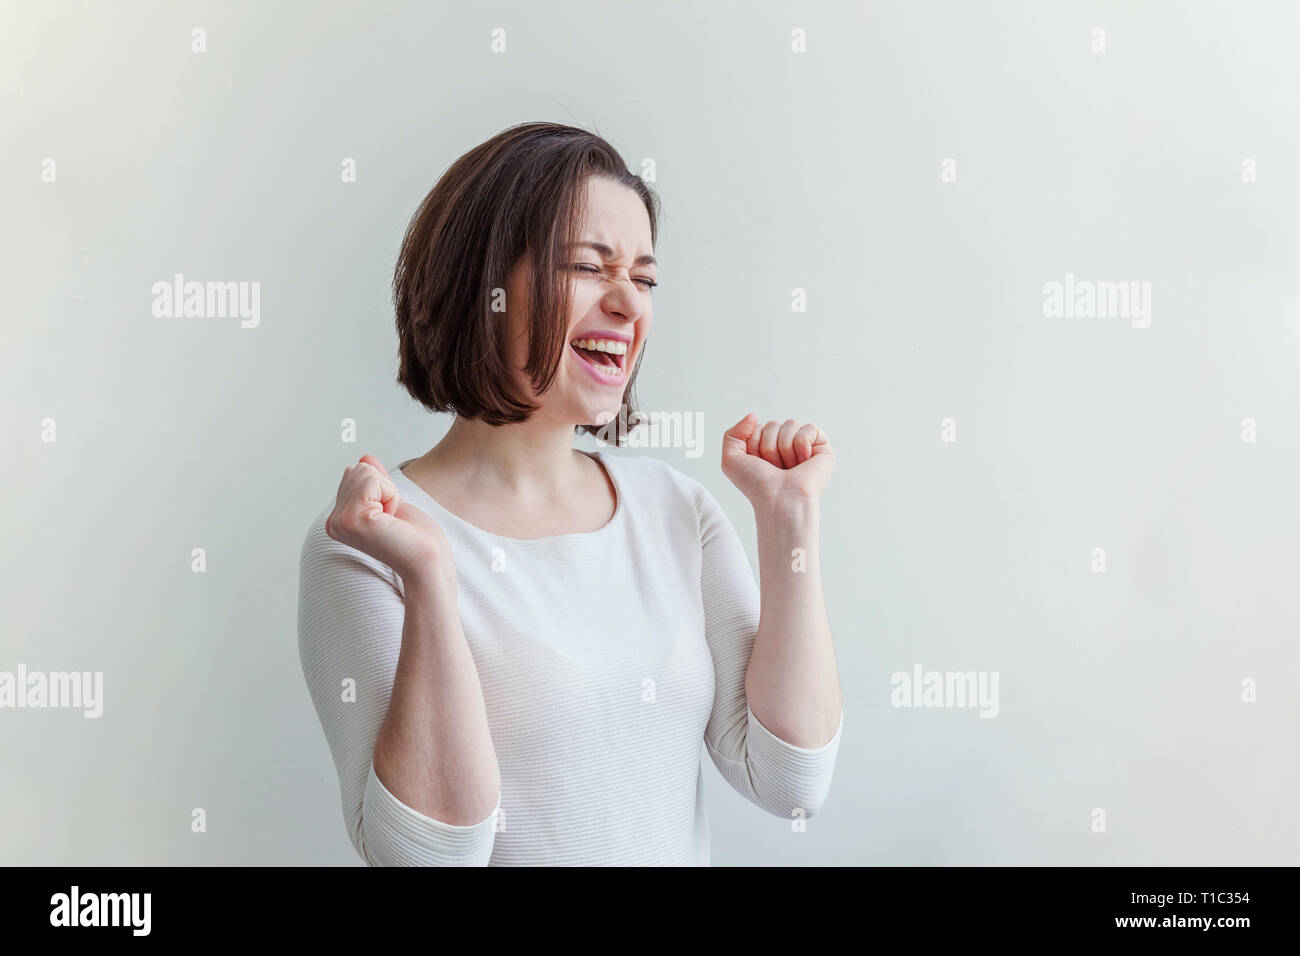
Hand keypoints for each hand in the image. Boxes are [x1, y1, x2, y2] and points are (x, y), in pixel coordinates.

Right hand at [325, 454, 453, 586]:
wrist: (429, 562)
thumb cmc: (417, 539)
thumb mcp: (392, 501)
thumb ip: (374, 482)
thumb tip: (364, 458)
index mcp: (338, 520)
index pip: (355, 474)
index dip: (382, 490)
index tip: (389, 518)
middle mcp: (333, 523)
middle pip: (358, 470)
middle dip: (385, 489)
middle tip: (393, 520)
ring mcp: (340, 522)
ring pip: (364, 472)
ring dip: (389, 493)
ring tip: (392, 521)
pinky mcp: (352, 519)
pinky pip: (372, 480)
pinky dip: (390, 495)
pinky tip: (392, 520)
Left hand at [720, 413, 834, 504]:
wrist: (779, 499)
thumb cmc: (757, 486)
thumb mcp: (731, 460)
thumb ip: (732, 433)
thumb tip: (753, 416)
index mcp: (766, 448)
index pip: (757, 426)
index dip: (754, 444)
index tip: (758, 464)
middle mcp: (785, 446)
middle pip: (773, 424)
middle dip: (769, 447)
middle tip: (774, 468)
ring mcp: (804, 446)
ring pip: (790, 424)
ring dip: (784, 448)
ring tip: (788, 467)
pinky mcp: (822, 448)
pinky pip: (809, 428)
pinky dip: (802, 444)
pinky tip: (803, 461)